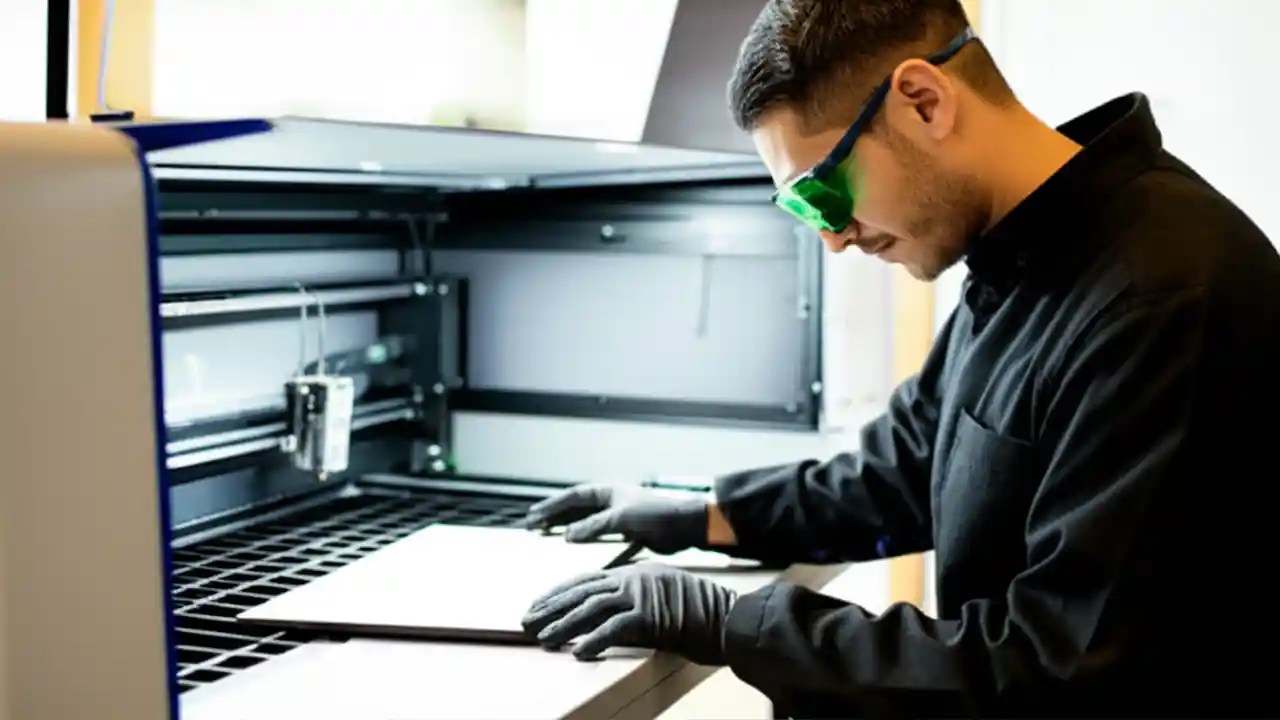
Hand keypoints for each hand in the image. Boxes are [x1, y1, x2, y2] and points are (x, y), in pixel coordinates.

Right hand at [519, 484, 708, 554]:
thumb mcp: (620, 518)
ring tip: (548, 537)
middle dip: (555, 517)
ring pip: (587, 523)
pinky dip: (590, 544)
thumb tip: (566, 536)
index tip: (534, 516)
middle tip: (533, 526)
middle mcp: (611, 501)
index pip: (573, 497)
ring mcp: (619, 517)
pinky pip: (602, 537)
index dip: (552, 506)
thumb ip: (593, 526)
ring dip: (568, 529)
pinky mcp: (628, 533)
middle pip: (576, 509)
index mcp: (608, 491)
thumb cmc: (655, 515)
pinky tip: (580, 554)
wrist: (685, 526)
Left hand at [522, 564, 736, 664]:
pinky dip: (593, 640)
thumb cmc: (698, 613)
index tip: (537, 605)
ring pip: (591, 608)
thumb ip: (631, 604)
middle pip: (582, 591)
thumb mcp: (660, 600)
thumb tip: (598, 623)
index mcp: (634, 572)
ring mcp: (641, 594)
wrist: (728, 617)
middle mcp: (633, 578)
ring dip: (564, 625)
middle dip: (551, 607)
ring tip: (543, 639)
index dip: (558, 593)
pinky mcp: (651, 614)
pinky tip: (577, 653)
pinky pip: (614, 628)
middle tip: (527, 622)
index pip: (586, 580)